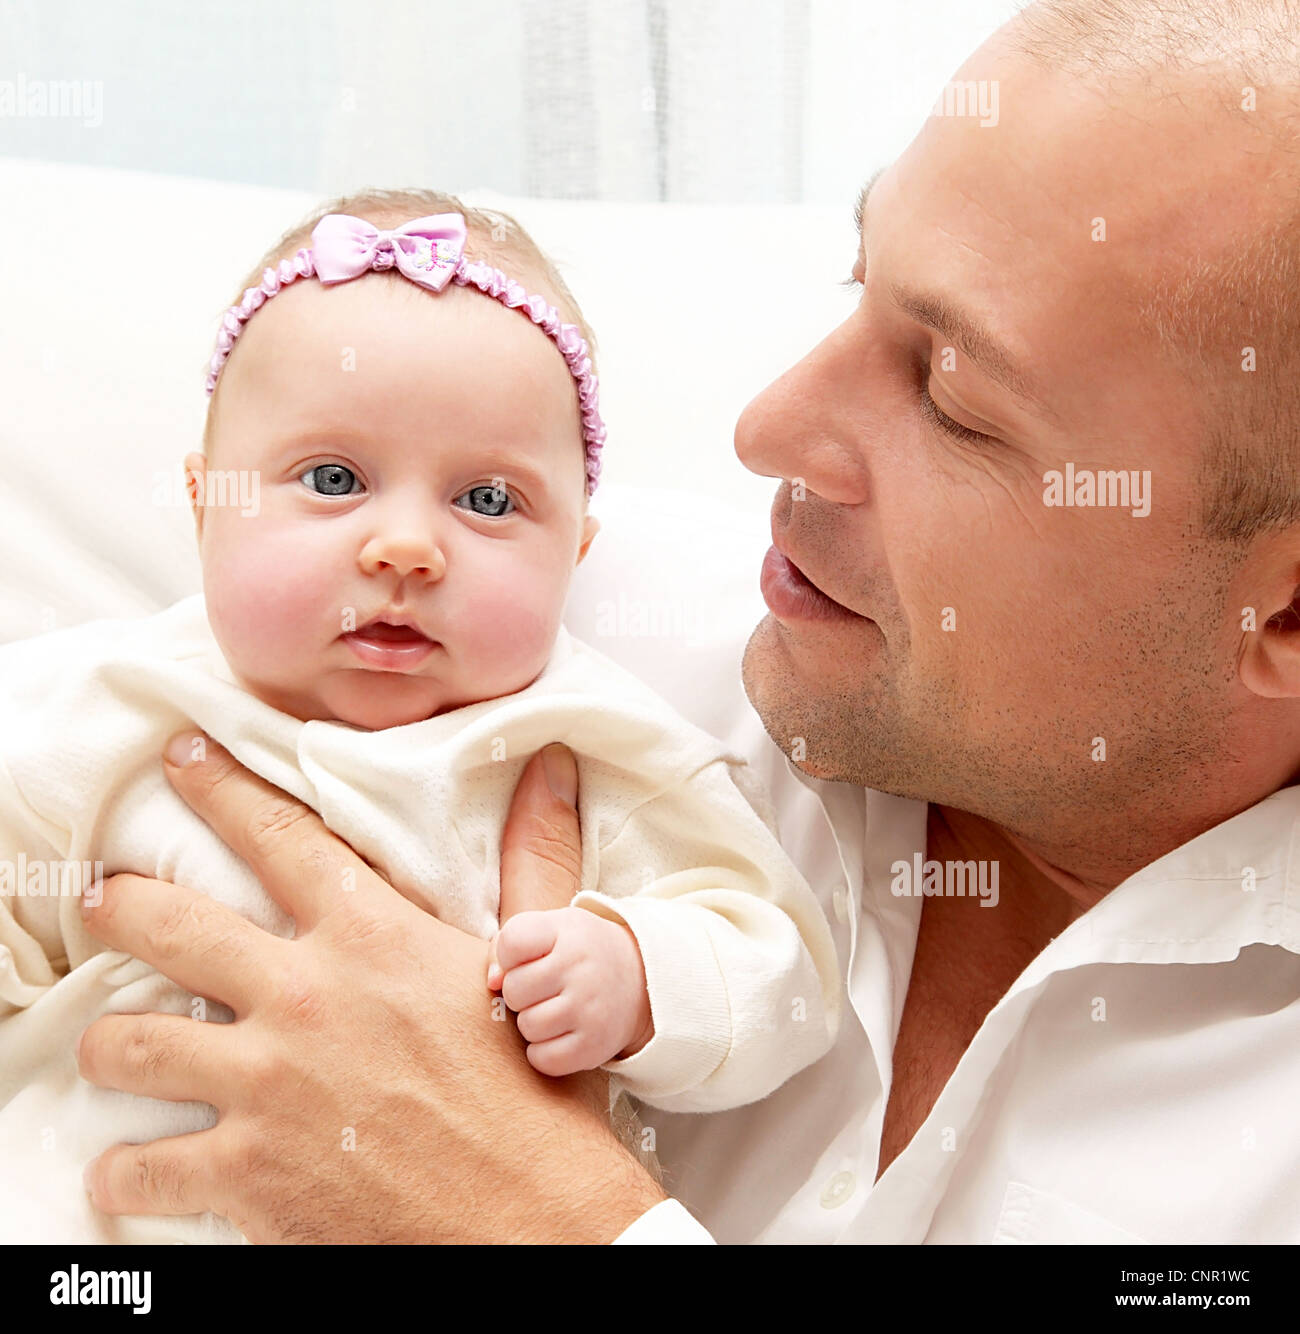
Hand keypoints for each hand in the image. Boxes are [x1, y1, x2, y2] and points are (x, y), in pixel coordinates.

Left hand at [77, 734, 665, 1242]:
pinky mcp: (247, 1172)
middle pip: (170, 926)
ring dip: (110, 1042)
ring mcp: (265, 1085)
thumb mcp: (539, 955)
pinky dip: (126, 1172)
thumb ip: (537, 853)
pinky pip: (145, 1168)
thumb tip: (554, 768)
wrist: (530, 1215)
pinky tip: (124, 1169)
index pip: (275, 835)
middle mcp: (302, 996)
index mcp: (368, 935)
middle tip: (104, 897)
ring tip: (108, 1042)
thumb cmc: (535, 1086)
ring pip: (133, 1045)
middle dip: (122, 903)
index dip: (219, 786)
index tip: (181, 757)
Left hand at [488, 906, 654, 1074]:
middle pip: (514, 990)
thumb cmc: (579, 952)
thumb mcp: (550, 930)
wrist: (641, 980)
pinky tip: (559, 1033)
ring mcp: (589, 1010)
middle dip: (521, 992)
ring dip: (532, 1022)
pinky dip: (543, 1051)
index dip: (510, 955)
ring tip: (554, 1008)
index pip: (512, 943)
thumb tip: (492, 982)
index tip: (529, 957)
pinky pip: (542, 1059)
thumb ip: (509, 944)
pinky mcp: (593, 1047)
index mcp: (567, 932)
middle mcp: (581, 969)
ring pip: (527, 1026)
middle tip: (545, 987)